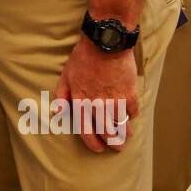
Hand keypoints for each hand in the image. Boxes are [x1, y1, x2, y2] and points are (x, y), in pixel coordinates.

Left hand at [53, 38, 138, 153]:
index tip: (98, 148)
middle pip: (107, 133)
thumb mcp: (65, 75)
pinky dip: (132, 116)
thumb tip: (57, 113)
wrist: (106, 42)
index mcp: (81, 102)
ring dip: (125, 134)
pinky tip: (130, 115)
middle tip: (117, 146)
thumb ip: (61, 96)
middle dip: (113, 143)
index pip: (86, 131)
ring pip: (122, 126)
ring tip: (127, 137)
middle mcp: (98, 105)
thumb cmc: (83, 58)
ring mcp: (115, 101)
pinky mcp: (130, 94)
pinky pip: (133, 112)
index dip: (93, 143)